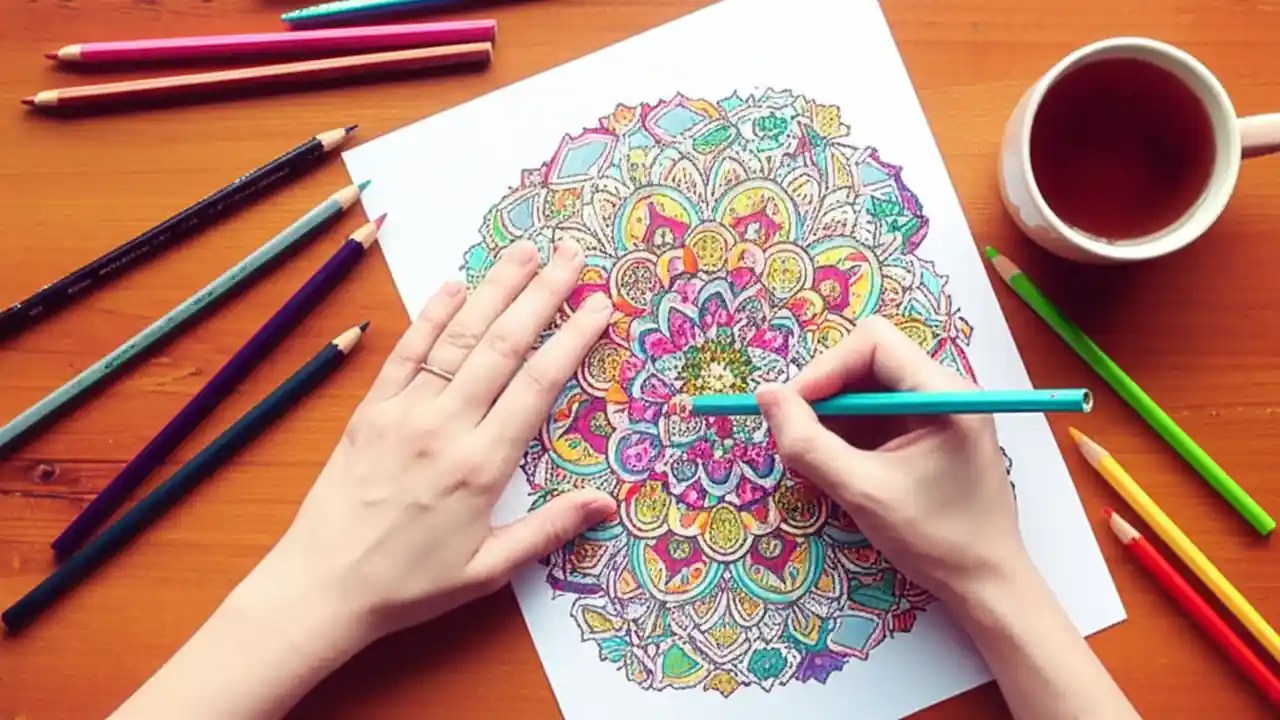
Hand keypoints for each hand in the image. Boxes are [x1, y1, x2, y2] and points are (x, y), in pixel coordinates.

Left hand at [254, 239, 616, 643]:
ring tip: (525, 252)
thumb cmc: (409, 585)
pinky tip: (455, 285)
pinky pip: (406, 353)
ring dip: (494, 289)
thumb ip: (548, 529)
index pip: (538, 384)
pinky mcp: (370, 410)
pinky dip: (432, 316)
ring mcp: (404, 413)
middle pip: (504, 345)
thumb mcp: (488, 569)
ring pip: (458, 338)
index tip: (599, 304)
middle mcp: (445, 428)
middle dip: (542, 295)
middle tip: (572, 256)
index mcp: (482, 467)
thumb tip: (607, 502)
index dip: (573, 338)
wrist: (322, 587)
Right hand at [756, 315, 1028, 603]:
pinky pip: (872, 419)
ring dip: (829, 422)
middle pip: (864, 362)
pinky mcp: (924, 435)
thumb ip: (809, 444)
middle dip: (822, 397)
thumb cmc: (937, 540)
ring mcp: (934, 413)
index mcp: (943, 393)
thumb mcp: (863, 492)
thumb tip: (765, 396)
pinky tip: (833, 474)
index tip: (791, 408)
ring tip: (811, 465)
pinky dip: (844, 440)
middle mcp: (941, 391)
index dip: (824, 368)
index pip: (872, 342)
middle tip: (795, 439)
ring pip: (863, 391)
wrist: (987, 585)